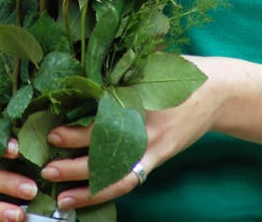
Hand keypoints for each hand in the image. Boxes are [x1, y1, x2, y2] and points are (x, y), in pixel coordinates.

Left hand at [41, 55, 224, 210]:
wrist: (214, 90)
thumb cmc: (174, 70)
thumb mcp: (144, 64)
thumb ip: (115, 72)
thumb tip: (76, 72)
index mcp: (137, 100)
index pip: (101, 122)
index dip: (77, 132)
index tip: (53, 133)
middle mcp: (144, 127)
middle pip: (105, 153)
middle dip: (74, 164)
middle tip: (47, 167)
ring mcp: (153, 146)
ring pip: (116, 176)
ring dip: (88, 189)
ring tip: (62, 196)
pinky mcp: (159, 157)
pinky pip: (131, 180)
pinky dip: (108, 190)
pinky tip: (88, 196)